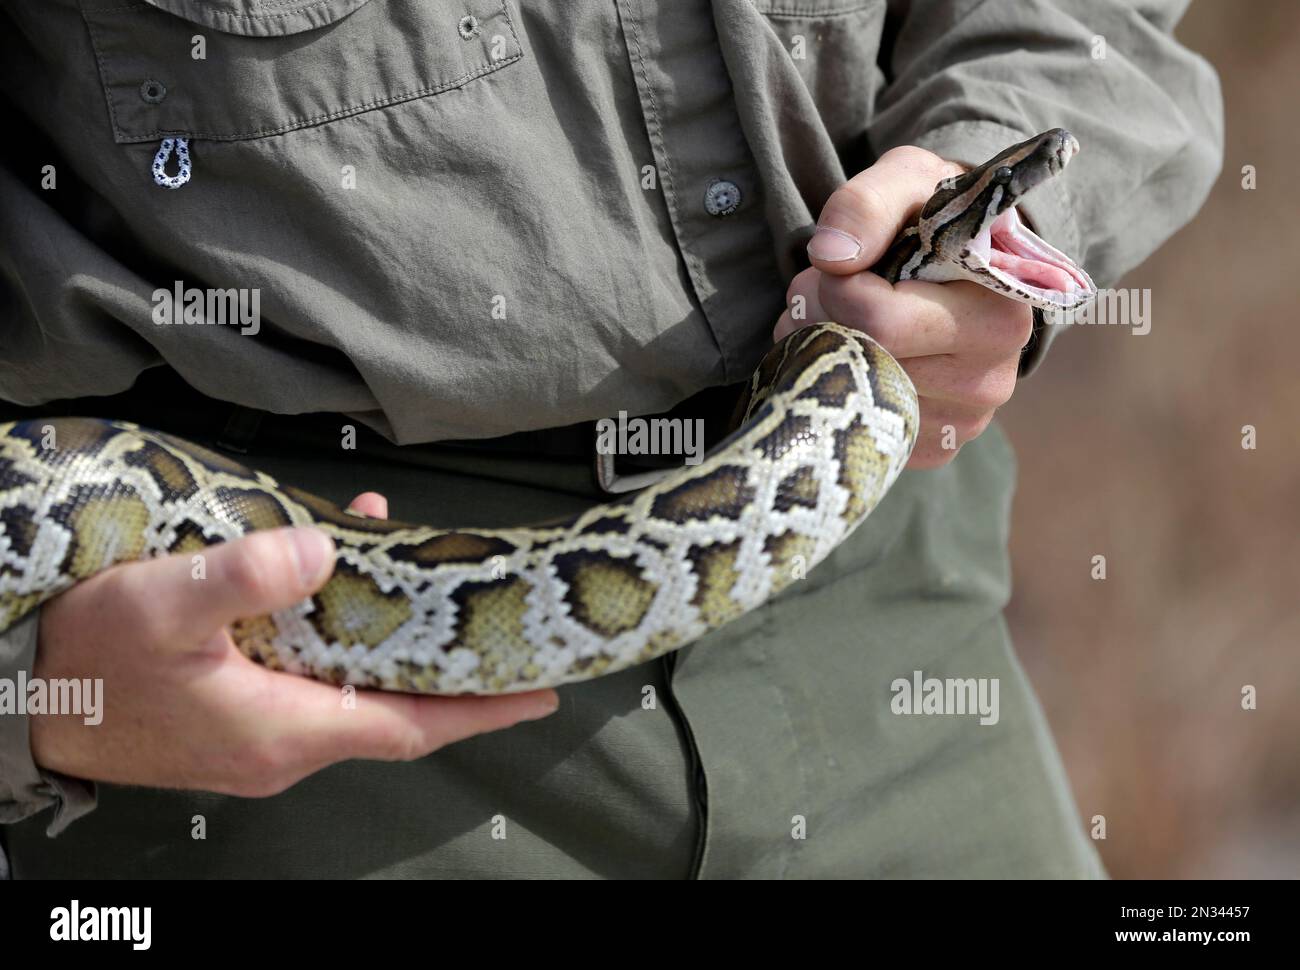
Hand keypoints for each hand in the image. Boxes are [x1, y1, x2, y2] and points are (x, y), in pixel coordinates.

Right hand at [30, 492, 558, 796]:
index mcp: (286, 728)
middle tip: (506, 638)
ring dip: (391, 638)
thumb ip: (243, 578)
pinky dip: (338, 629)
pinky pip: (312, 675)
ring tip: (418, 572)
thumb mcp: (160, 606)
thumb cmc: (84, 659)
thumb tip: (325, 548)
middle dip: (452, 675)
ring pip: (354, 685)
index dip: (480, 710)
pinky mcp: (236, 715)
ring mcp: (259, 733)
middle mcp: (284, 743)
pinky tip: (331, 564)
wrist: (19, 697)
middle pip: (395, 708)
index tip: (539, 692)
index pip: (411, 724)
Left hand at [774, 146, 1032, 468]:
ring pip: (855, 396)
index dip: (834, 287)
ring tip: (836, 320)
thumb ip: (867, 205)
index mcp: (1000, 308)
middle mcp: (994, 375)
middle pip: (862, 361)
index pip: (879, 319)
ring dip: (822, 352)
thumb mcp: (907, 184)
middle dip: (821, 319)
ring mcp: (966, 419)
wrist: (964, 261)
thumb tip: (830, 257)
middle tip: (821, 292)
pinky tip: (852, 359)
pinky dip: (840, 390)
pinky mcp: (935, 446)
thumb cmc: (933, 219)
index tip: (839, 264)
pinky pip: (862, 427)